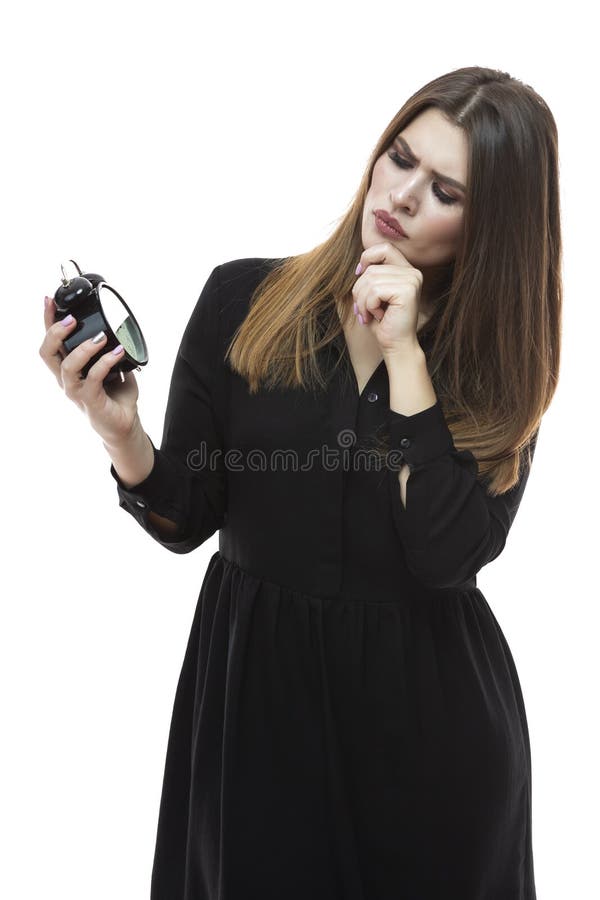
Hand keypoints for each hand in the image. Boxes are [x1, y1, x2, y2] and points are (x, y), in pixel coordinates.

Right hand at [39, 295, 140, 446]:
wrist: (124, 425)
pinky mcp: (90, 401)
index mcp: (68, 369)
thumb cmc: (115, 396)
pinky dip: (106, 361)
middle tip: (73, 319)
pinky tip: (118, 352)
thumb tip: (117, 327)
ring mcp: (76, 391)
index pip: (50, 342)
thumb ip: (109, 349)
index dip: (47, 321)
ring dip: (83, 348)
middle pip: (47, 353)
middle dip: (55, 332)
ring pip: (67, 366)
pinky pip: (93, 378)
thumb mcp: (111, 367)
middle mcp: (67, 379)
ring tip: (101, 337)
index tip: (50, 300)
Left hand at [352, 242, 429, 354]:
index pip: (383, 248)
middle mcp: (412, 272)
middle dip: (359, 291)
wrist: (396, 346)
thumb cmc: (383, 323)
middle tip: (364, 310)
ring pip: (370, 280)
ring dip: (363, 302)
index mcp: (406, 270)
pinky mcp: (407, 290)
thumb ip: (370, 276)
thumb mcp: (374, 295)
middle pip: (371, 269)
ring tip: (370, 315)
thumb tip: (359, 267)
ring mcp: (411, 280)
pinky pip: (374, 291)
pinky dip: (369, 306)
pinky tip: (379, 316)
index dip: (366, 258)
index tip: (359, 275)